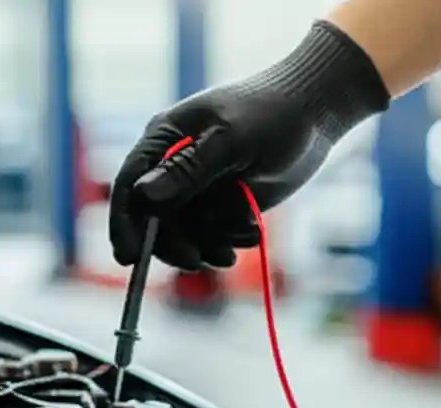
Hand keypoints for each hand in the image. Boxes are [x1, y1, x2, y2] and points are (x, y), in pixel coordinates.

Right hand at [109, 21, 389, 269]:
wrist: (316, 113)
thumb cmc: (273, 112)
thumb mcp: (231, 140)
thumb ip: (187, 169)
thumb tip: (142, 197)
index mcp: (163, 140)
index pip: (129, 186)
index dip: (124, 223)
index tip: (129, 259)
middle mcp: (172, 167)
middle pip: (154, 220)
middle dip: (175, 244)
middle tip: (199, 261)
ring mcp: (197, 189)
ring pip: (185, 234)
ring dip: (208, 246)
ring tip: (243, 240)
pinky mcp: (220, 205)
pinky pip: (211, 236)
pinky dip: (228, 242)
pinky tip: (252, 235)